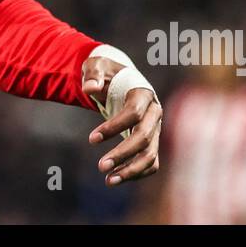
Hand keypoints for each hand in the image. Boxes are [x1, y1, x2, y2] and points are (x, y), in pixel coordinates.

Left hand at [83, 55, 162, 184]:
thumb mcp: (97, 66)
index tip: (90, 139)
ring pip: (150, 155)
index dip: (113, 127)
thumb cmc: (108, 73)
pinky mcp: (152, 142)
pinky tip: (115, 179)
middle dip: (122, 153)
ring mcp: (155, 130)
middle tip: (100, 166)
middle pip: (144, 137)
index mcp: (143, 93)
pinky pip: (150, 163)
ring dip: (131, 170)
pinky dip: (136, 173)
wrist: (121, 80)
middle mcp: (154, 113)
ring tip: (108, 180)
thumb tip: (90, 88)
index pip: (133, 113)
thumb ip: (93, 75)